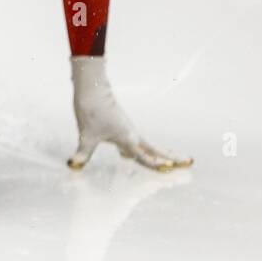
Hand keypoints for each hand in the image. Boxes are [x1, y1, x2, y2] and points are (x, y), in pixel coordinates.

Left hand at [68, 56, 191, 171]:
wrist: (91, 90)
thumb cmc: (91, 112)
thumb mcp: (86, 136)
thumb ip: (82, 154)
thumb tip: (73, 165)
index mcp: (128, 139)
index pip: (145, 157)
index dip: (157, 165)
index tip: (171, 170)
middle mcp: (132, 134)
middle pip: (155, 149)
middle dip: (171, 157)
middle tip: (188, 163)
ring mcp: (128, 129)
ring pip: (147, 145)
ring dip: (160, 153)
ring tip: (172, 160)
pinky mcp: (122, 125)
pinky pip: (136, 141)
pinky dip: (144, 149)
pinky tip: (130, 154)